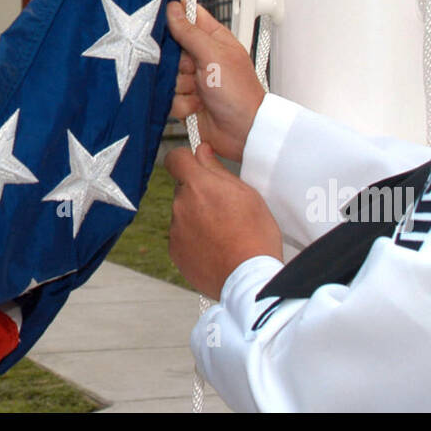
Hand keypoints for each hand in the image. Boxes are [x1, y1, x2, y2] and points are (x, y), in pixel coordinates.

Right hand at [165, 1, 264, 161]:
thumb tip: (174, 9)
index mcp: (214, 39)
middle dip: (175, 62)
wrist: (244, 133)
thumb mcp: (214, 55)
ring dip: (180, 86)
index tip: (162, 21)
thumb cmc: (239, 93)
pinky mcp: (186, 100)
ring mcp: (194, 79)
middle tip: (189, 68)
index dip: (175, 15)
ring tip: (198, 92)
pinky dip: (182, 104)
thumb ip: (190, 32)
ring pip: (168, 74)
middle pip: (171, 48)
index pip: (190, 16)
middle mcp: (202, 57)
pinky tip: (197, 106)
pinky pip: (169, 97)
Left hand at [167, 142, 284, 299]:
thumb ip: (218, 169)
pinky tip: (216, 249)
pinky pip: (182, 237)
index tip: (197, 166)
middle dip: (199, 193)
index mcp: (198, 185)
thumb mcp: (246, 193)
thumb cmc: (255, 234)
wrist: (249, 279)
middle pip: (183, 189)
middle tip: (225, 209)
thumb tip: (201, 151)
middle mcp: (180, 204)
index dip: (186, 159)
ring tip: (225, 234)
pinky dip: (195, 239)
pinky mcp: (175, 251)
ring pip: (183, 213)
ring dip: (197, 217)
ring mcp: (176, 230)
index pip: (176, 158)